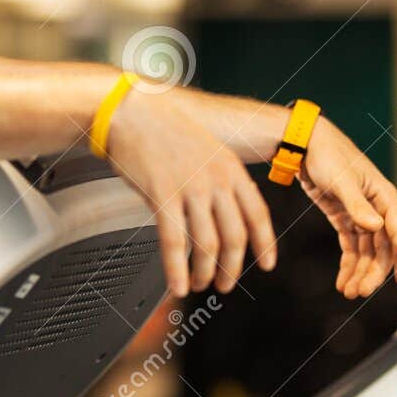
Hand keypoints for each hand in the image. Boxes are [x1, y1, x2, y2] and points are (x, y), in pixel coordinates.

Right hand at [107, 90, 277, 297]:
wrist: (130, 112)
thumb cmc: (162, 130)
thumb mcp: (206, 150)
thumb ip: (219, 181)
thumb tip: (223, 218)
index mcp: (230, 168)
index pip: (258, 214)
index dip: (265, 244)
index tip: (266, 264)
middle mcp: (215, 179)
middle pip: (234, 236)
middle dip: (232, 268)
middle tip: (225, 284)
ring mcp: (189, 187)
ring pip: (206, 245)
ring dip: (205, 273)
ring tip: (200, 284)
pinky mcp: (162, 195)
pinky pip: (175, 243)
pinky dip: (177, 271)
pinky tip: (177, 284)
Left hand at [298, 116, 396, 297]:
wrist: (304, 144)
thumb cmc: (328, 155)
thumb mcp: (342, 180)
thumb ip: (358, 205)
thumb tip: (375, 227)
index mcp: (384, 197)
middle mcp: (377, 207)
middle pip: (382, 247)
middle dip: (373, 272)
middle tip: (360, 292)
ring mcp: (362, 214)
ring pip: (367, 251)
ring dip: (360, 272)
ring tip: (349, 292)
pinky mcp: (345, 217)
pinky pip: (352, 246)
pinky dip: (348, 264)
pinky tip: (342, 280)